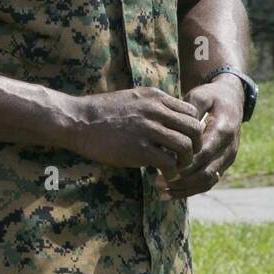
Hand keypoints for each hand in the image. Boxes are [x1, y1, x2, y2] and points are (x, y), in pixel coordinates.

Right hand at [67, 87, 203, 173]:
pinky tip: (163, 175)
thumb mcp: (132, 99)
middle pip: (195, 128)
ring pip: (186, 146)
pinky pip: (169, 162)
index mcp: (155, 97)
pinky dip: (171, 172)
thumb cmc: (101, 112)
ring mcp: (148, 129)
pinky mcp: (139, 149)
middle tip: (186, 157)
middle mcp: (156, 110)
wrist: (77, 120)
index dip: (192, 129)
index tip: (185, 141)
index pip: (191, 112)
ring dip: (186, 161)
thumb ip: (152, 106)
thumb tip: (168, 119)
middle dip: (196, 146)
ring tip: (176, 168)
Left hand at [161, 75, 243, 199]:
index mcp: (224, 130)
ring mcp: (227, 159)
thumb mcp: (200, 96)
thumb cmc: (210, 97)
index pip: (204, 152)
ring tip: (161, 192)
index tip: (162, 165)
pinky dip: (189, 190)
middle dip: (181, 180)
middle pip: (206, 172)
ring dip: (184, 189)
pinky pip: (207, 183)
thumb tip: (175, 127)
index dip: (184, 162)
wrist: (231, 101)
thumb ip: (189, 110)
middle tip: (157, 181)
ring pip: (208, 182)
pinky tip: (169, 194)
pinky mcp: (222, 165)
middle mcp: (229, 148)